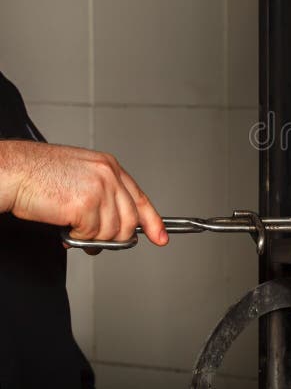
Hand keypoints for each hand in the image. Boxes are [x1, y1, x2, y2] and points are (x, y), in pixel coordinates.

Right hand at [0, 140, 167, 250]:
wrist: (13, 171)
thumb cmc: (38, 175)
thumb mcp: (80, 178)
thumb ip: (101, 197)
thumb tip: (111, 227)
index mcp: (109, 167)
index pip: (140, 199)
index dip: (152, 222)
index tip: (160, 237)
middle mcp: (108, 175)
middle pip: (129, 221)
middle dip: (114, 237)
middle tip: (93, 240)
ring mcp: (99, 189)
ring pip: (112, 231)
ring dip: (91, 237)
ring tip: (73, 229)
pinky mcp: (86, 204)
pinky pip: (91, 235)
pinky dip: (77, 237)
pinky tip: (65, 227)